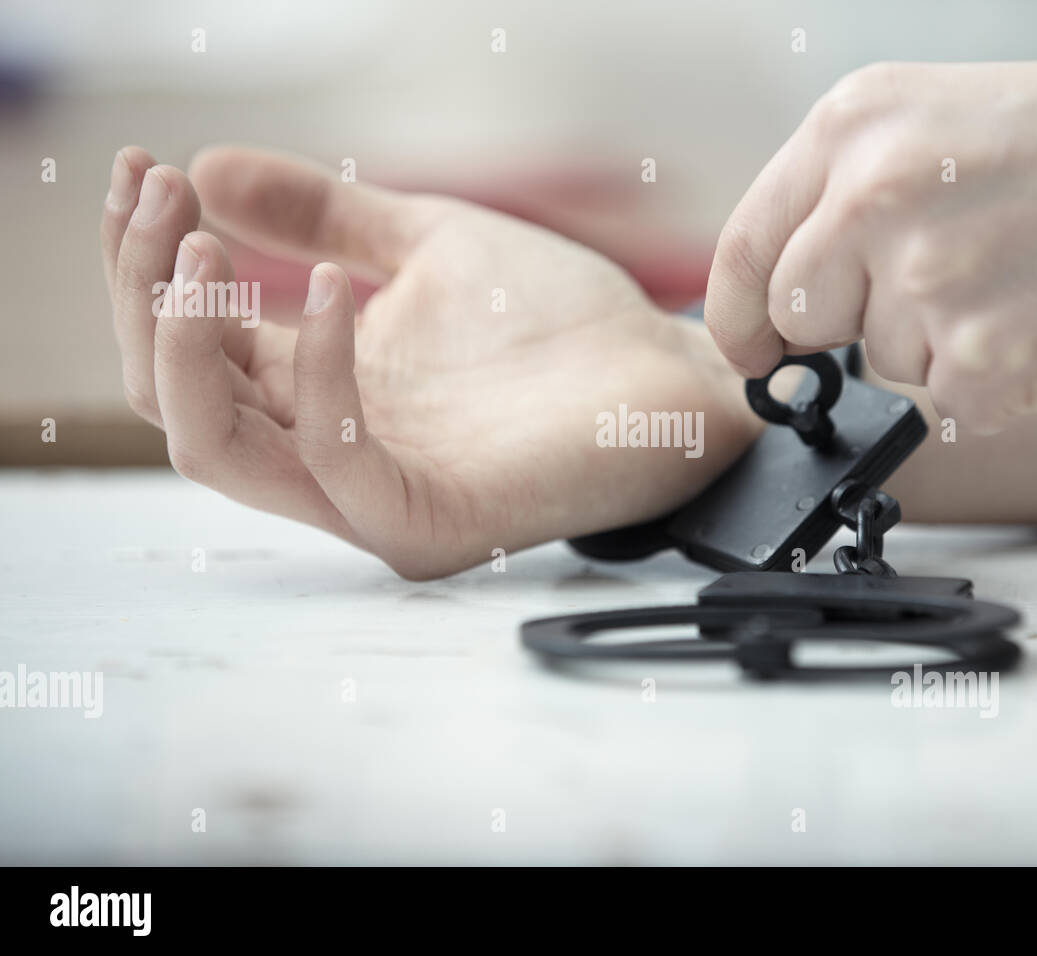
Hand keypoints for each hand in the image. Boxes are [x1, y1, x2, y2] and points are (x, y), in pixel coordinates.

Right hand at [101, 146, 759, 577]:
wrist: (670, 371)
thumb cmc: (560, 320)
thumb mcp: (427, 243)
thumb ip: (324, 216)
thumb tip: (209, 166)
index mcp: (317, 385)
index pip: (186, 342)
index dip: (144, 259)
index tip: (142, 170)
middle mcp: (325, 447)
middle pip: (172, 398)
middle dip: (145, 293)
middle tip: (160, 200)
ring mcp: (370, 493)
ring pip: (214, 448)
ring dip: (184, 342)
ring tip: (199, 246)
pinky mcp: (426, 518)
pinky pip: (334, 460)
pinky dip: (319, 367)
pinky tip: (333, 287)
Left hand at [704, 46, 1036, 432]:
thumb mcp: (930, 119)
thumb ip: (838, 196)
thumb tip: (781, 288)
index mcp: (849, 131)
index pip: (742, 253)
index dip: (739, 314)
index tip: (753, 342)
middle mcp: (871, 201)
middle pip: (797, 318)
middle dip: (850, 321)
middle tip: (940, 279)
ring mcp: (923, 285)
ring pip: (882, 362)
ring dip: (937, 342)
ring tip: (1014, 276)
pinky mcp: (978, 363)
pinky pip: (945, 401)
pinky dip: (991, 380)